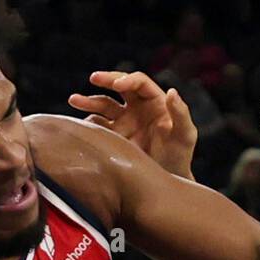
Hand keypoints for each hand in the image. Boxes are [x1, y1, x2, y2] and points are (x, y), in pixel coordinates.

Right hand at [69, 70, 197, 177]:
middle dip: (105, 80)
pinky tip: (79, 127)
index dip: (127, 80)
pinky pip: (97, 127)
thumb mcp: (185, 135)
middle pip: (118, 87)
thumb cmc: (180, 156)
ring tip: (73, 100)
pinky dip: (87, 124)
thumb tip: (172, 91)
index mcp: (155, 101)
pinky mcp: (113, 137)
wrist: (167, 180)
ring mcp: (123, 122)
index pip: (139, 82)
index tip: (117, 84)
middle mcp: (137, 108)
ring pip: (103, 105)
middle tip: (93, 78)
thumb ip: (181, 113)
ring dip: (89, 101)